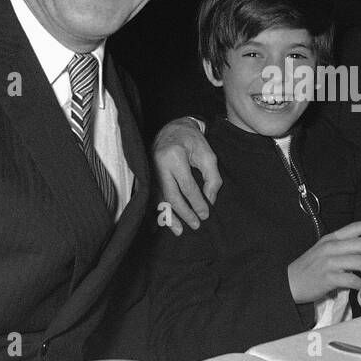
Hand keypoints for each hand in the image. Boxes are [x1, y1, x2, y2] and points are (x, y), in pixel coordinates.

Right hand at [152, 117, 221, 234]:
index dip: (197, 203)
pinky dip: (159, 210)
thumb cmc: (193, 141)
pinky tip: (163, 222)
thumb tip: (209, 201)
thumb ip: (212, 178)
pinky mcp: (148, 175)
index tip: (205, 214)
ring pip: (159, 198)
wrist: (174, 129)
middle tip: (195, 225)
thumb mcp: (208, 156)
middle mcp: (159, 164)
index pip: (187, 187)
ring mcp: (150, 170)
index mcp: (175, 157)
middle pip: (171, 195)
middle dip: (183, 213)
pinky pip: (153, 196)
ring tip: (178, 231)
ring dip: (168, 216)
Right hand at [288, 219, 360, 303]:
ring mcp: (329, 263)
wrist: (291, 282)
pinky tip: (359, 285)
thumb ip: (342, 244)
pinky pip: (353, 279)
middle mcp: (331, 247)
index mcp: (331, 238)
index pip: (355, 227)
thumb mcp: (324, 249)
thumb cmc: (311, 266)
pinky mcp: (329, 279)